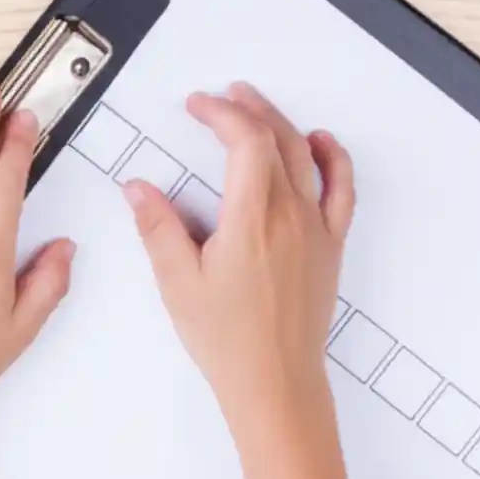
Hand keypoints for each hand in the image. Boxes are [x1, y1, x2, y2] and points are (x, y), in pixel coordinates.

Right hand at [122, 81, 354, 478]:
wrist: (275, 380)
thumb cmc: (226, 338)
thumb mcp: (178, 282)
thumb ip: (158, 228)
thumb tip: (137, 187)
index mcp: (252, 220)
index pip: (246, 143)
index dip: (221, 114)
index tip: (197, 105)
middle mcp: (291, 216)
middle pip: (276, 140)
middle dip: (247, 110)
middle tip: (219, 98)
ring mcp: (316, 229)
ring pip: (306, 157)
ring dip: (281, 123)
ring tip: (257, 105)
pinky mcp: (329, 245)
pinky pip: (341, 190)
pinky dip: (334, 159)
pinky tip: (321, 142)